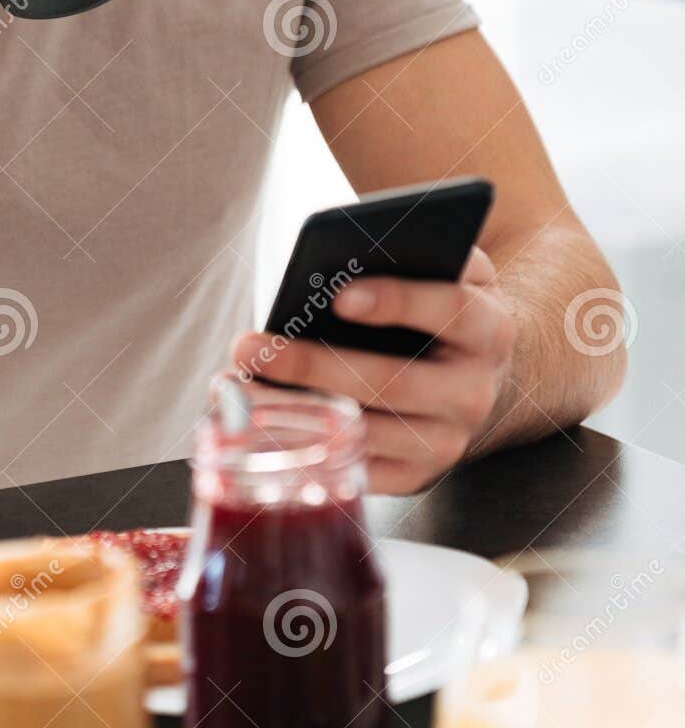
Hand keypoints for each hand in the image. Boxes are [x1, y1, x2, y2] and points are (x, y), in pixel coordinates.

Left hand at [232, 247, 514, 494]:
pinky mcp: (417, 477)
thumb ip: (420, 250)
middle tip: (249, 346)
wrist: (474, 369)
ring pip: (367, 434)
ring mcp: (448, 443)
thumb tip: (349, 250)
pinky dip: (304, 449)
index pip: (451, 310)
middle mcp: (474, 393)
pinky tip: (258, 423)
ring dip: (295, 413)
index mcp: (489, 330)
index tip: (339, 295)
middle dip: (313, 366)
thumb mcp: (451, 267)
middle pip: (393, 383)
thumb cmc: (443, 305)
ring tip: (238, 386)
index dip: (398, 301)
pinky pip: (355, 471)